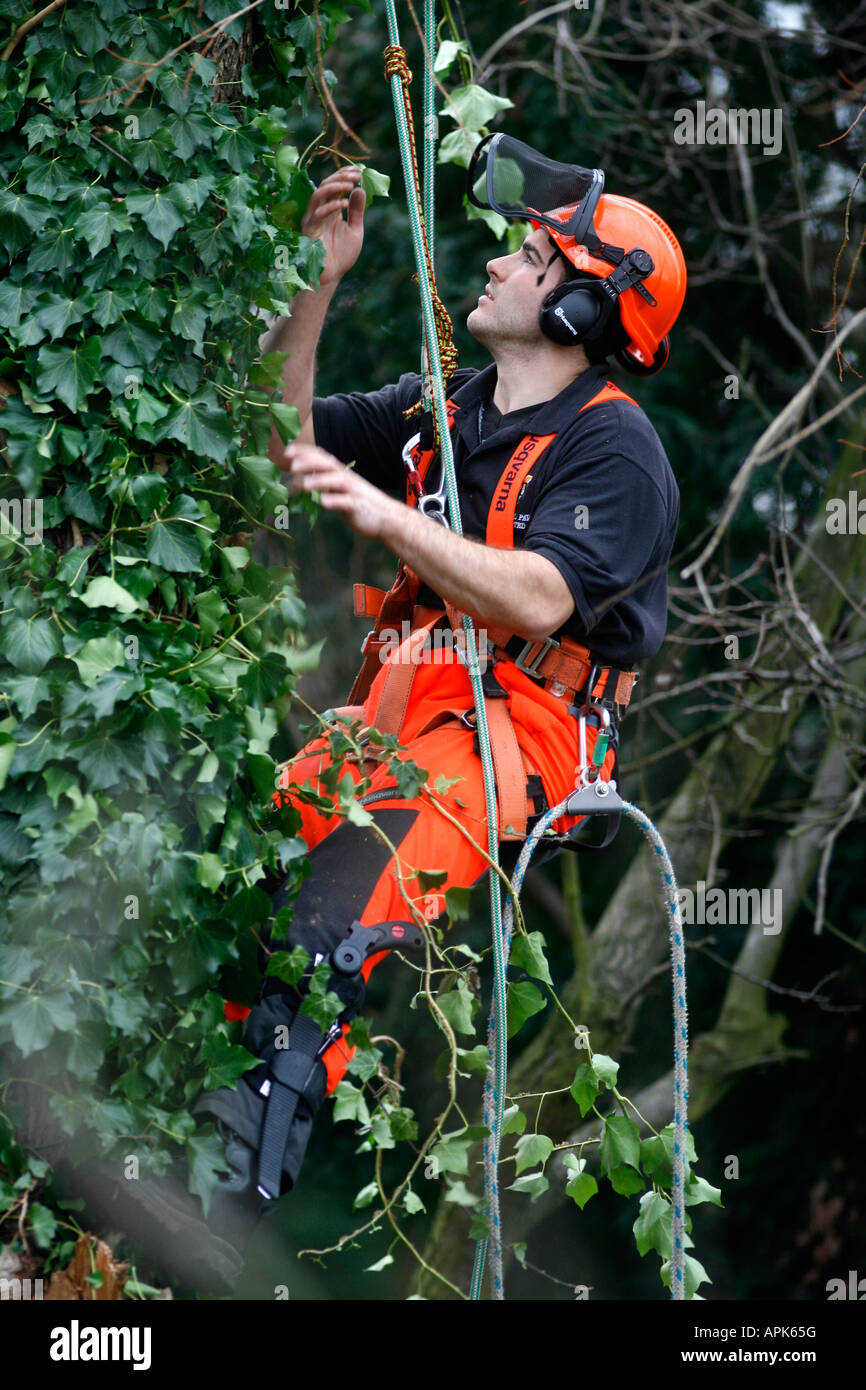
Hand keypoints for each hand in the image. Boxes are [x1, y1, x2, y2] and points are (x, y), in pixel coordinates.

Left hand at [282, 441, 395, 538]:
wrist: (386, 517)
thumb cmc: (358, 504)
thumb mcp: (338, 492)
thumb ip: (322, 485)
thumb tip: (299, 483)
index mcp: (340, 473)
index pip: (321, 457)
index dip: (305, 452)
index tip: (287, 451)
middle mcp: (346, 478)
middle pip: (327, 465)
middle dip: (309, 463)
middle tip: (292, 466)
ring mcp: (353, 491)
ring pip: (336, 481)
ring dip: (320, 480)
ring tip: (304, 484)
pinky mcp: (357, 506)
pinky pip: (346, 502)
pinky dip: (334, 501)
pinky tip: (323, 502)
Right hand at [302, 166, 365, 287]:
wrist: (331, 276)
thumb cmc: (341, 255)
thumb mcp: (355, 230)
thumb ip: (357, 211)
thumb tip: (360, 189)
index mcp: (330, 209)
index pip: (335, 186)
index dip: (344, 175)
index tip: (357, 171)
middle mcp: (320, 211)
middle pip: (325, 185)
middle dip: (340, 177)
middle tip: (355, 175)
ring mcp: (313, 219)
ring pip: (318, 194)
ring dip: (334, 187)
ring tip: (350, 185)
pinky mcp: (310, 230)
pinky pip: (317, 212)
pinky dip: (331, 206)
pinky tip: (344, 204)